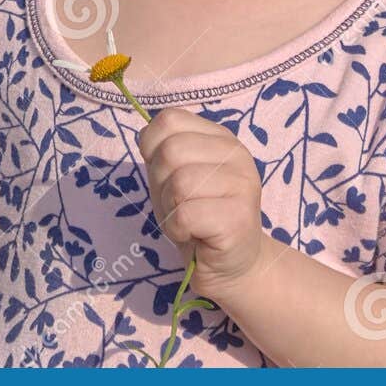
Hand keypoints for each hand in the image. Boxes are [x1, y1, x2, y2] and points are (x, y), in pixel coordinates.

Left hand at [137, 107, 267, 300]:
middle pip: (171, 151)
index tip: (166, 174)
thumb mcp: (174, 176)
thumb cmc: (198, 218)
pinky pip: (184, 215)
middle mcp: (237, 154)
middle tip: (178, 204)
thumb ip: (162, 151)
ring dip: (170, 209)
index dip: (152, 147)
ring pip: (178, 184)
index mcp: (221, 138)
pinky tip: (193, 235)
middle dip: (160, 183)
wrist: (231, 266)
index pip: (170, 120)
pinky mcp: (238, 218)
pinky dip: (177, 230)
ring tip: (187, 220)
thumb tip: (143, 134)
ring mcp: (242, 185)